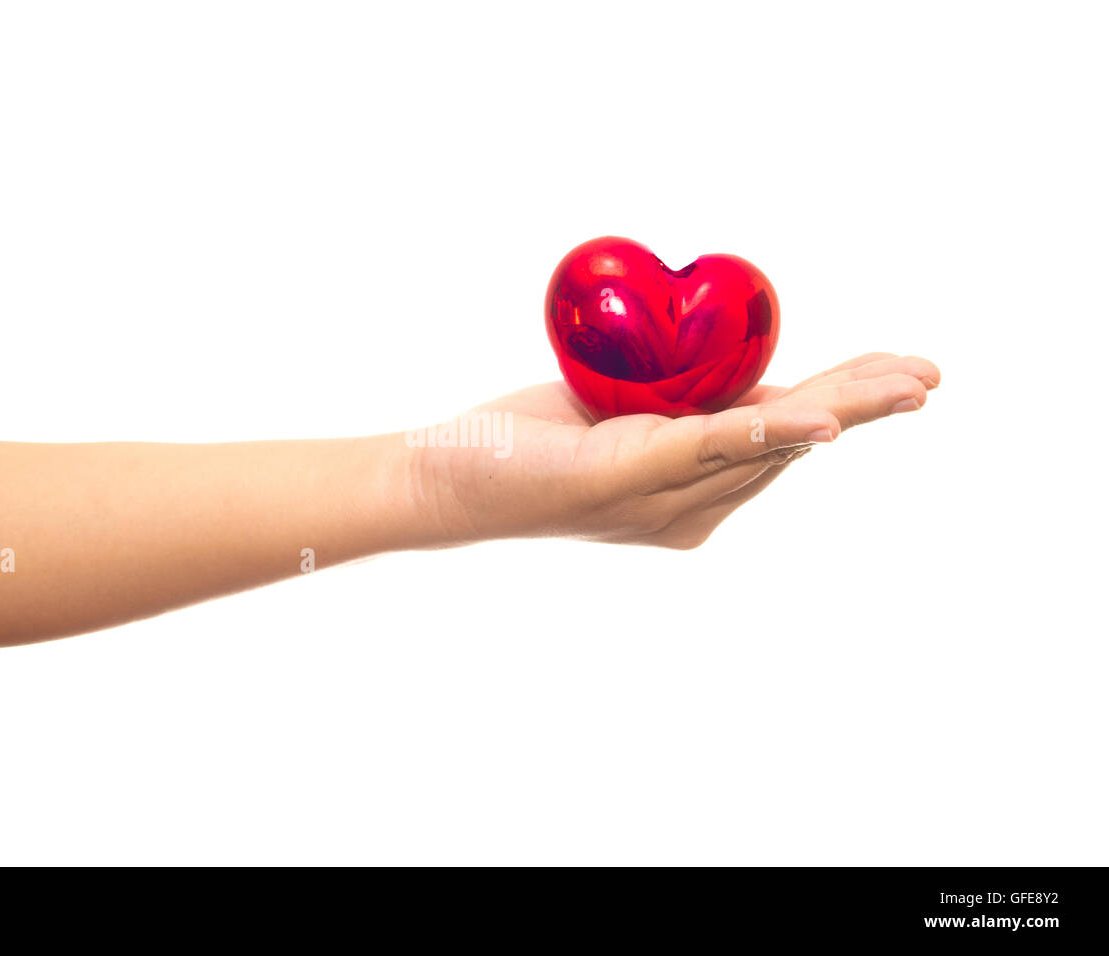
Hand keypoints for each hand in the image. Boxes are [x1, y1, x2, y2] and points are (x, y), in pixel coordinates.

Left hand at [410, 353, 938, 547]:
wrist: (443, 480)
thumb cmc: (519, 445)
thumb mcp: (609, 412)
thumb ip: (664, 400)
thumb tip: (704, 358)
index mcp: (688, 483)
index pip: (779, 435)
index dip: (842, 402)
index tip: (900, 372)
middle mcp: (685, 501)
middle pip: (791, 444)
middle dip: (864, 406)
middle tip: (930, 378)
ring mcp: (657, 495)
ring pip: (764, 445)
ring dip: (838, 412)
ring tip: (903, 388)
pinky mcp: (621, 479)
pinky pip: (703, 449)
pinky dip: (761, 432)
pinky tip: (811, 421)